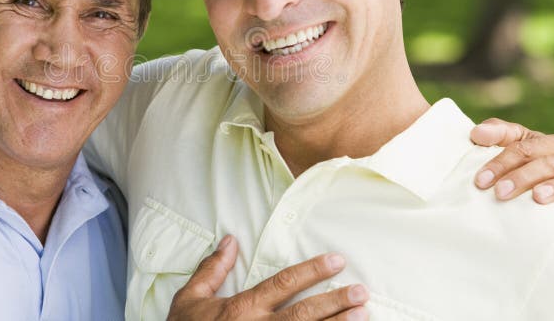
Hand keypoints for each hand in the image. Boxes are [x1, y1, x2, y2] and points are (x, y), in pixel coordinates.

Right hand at [168, 235, 367, 320]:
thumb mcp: (190, 299)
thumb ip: (211, 269)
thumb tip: (229, 240)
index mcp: (241, 309)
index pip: (283, 284)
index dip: (312, 271)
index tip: (336, 261)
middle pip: (305, 315)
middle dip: (336, 302)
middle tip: (361, 291)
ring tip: (363, 315)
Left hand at [470, 118, 553, 206]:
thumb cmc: (539, 185)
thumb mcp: (516, 166)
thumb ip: (496, 143)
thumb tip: (477, 133)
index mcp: (539, 141)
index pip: (513, 135)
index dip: (493, 145)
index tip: (478, 175)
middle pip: (530, 150)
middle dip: (505, 166)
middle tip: (486, 186)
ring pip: (552, 165)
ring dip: (527, 178)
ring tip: (506, 192)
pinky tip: (540, 198)